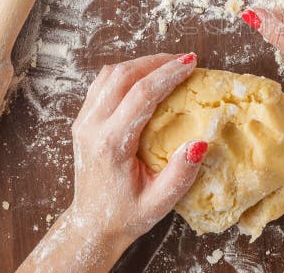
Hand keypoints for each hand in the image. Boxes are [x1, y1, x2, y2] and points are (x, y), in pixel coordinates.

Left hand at [19, 53, 206, 271]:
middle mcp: (92, 127)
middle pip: (123, 76)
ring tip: (168, 64)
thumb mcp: (159, 203)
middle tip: (184, 59)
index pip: (141, 95)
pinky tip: (146, 76)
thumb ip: (180, 174)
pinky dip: (126, 73)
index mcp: (112, 144)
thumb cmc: (128, 215)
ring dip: (140, 64)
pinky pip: (103, 83)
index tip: (190, 62)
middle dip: (156, 62)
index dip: (167, 74)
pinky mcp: (83, 120)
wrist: (91, 224)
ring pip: (110, 75)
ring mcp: (84, 121)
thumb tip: (200, 142)